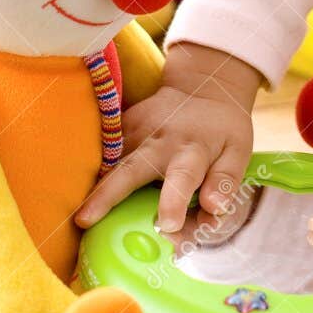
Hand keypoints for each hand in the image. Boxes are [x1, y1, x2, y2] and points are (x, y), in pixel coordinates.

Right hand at [75, 43, 262, 232]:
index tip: (168, 225)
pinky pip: (106, 151)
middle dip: (107, 195)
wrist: (203, 87)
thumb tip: (214, 211)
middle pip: (131, 169)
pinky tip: (80, 192)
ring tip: (75, 214)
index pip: (184, 176)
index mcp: (194, 150)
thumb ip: (225, 182)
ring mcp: (138, 129)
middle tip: (84, 219)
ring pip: (111, 161)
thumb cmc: (222, 130)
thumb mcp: (238, 151)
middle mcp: (162, 140)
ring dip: (92, 187)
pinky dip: (93, 172)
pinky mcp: (123, 124)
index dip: (176, 201)